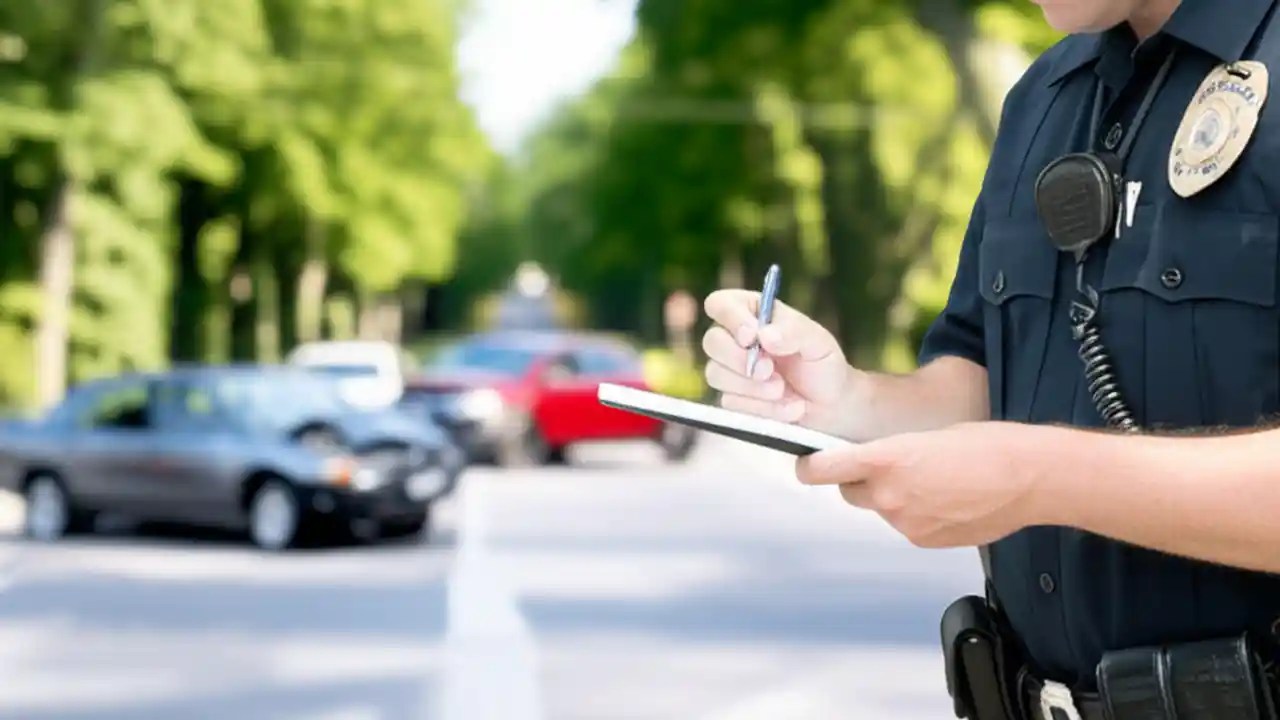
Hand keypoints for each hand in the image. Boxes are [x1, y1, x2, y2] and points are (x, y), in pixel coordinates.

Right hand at [702, 289, 851, 434]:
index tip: (752, 337)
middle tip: (769, 371)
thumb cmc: (823, 364)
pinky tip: (787, 407)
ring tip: (783, 391)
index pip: (720, 304)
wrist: (830, 405)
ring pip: (716, 374)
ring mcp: (729, 370)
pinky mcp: (732, 398)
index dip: (730, 319)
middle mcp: (734, 338)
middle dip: (739, 360)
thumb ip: (794, 332)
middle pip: (711, 341)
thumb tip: (764, 335)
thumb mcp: (818, 341)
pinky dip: (762, 407)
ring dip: (752, 387)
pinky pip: (731, 402)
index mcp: (752, 312)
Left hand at [795, 422, 1055, 547]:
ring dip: (893, 497)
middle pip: (849, 491)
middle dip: (859, 480)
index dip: (809, 467)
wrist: (1031, 477)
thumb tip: (869, 465)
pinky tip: (947, 499)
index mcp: (886, 459)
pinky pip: (906, 524)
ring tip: (932, 481)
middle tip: (886, 466)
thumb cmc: (985, 444)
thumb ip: (890, 454)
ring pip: (881, 508)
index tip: (806, 464)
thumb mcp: (926, 436)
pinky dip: (916, 514)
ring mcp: (905, 522)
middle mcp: (889, 495)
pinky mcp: (923, 540)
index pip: (822, 469)